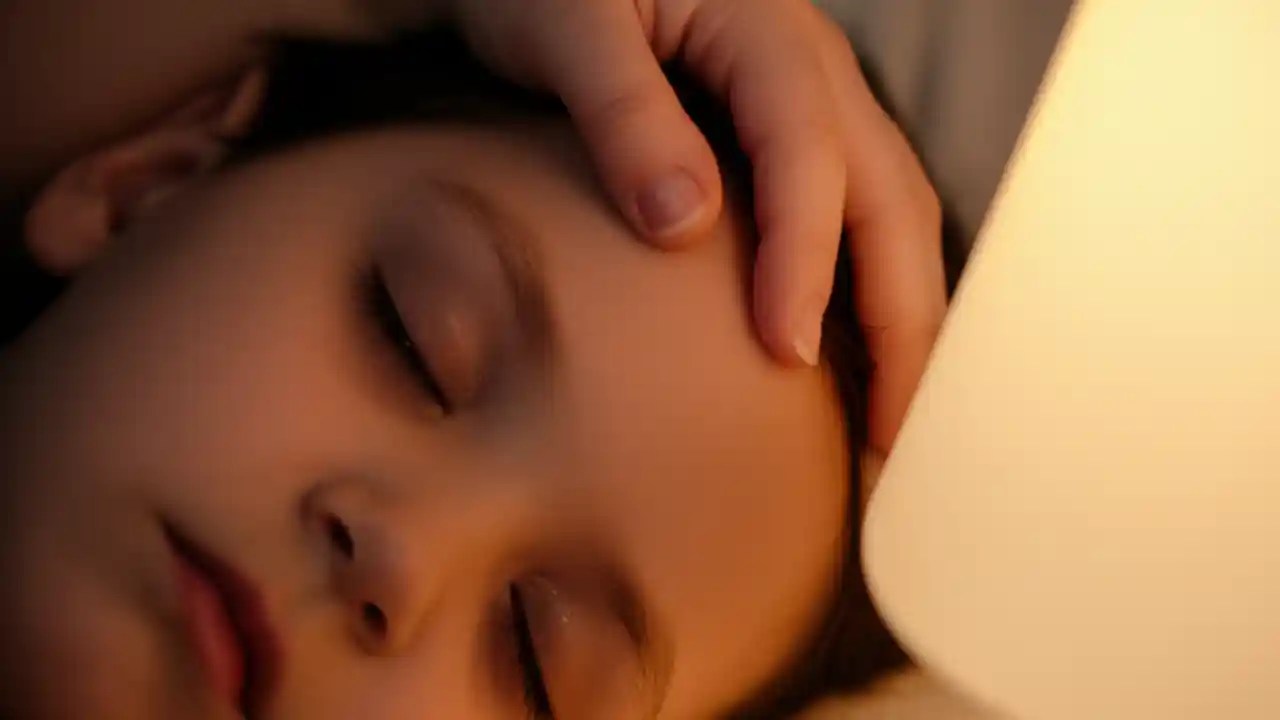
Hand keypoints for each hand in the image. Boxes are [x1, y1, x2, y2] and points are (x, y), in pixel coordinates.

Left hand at [418, 0, 947, 454]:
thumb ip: (622, 112)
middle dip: (902, 320)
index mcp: (766, 34)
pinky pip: (859, 221)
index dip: (806, 258)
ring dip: (901, 320)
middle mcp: (815, 71)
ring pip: (894, 217)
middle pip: (894, 200)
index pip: (810, 157)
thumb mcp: (565, 25)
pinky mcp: (795, 141)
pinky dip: (870, 298)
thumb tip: (682, 226)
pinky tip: (849, 363)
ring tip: (889, 422)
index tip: (785, 353)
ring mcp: (816, 107)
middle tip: (887, 436)